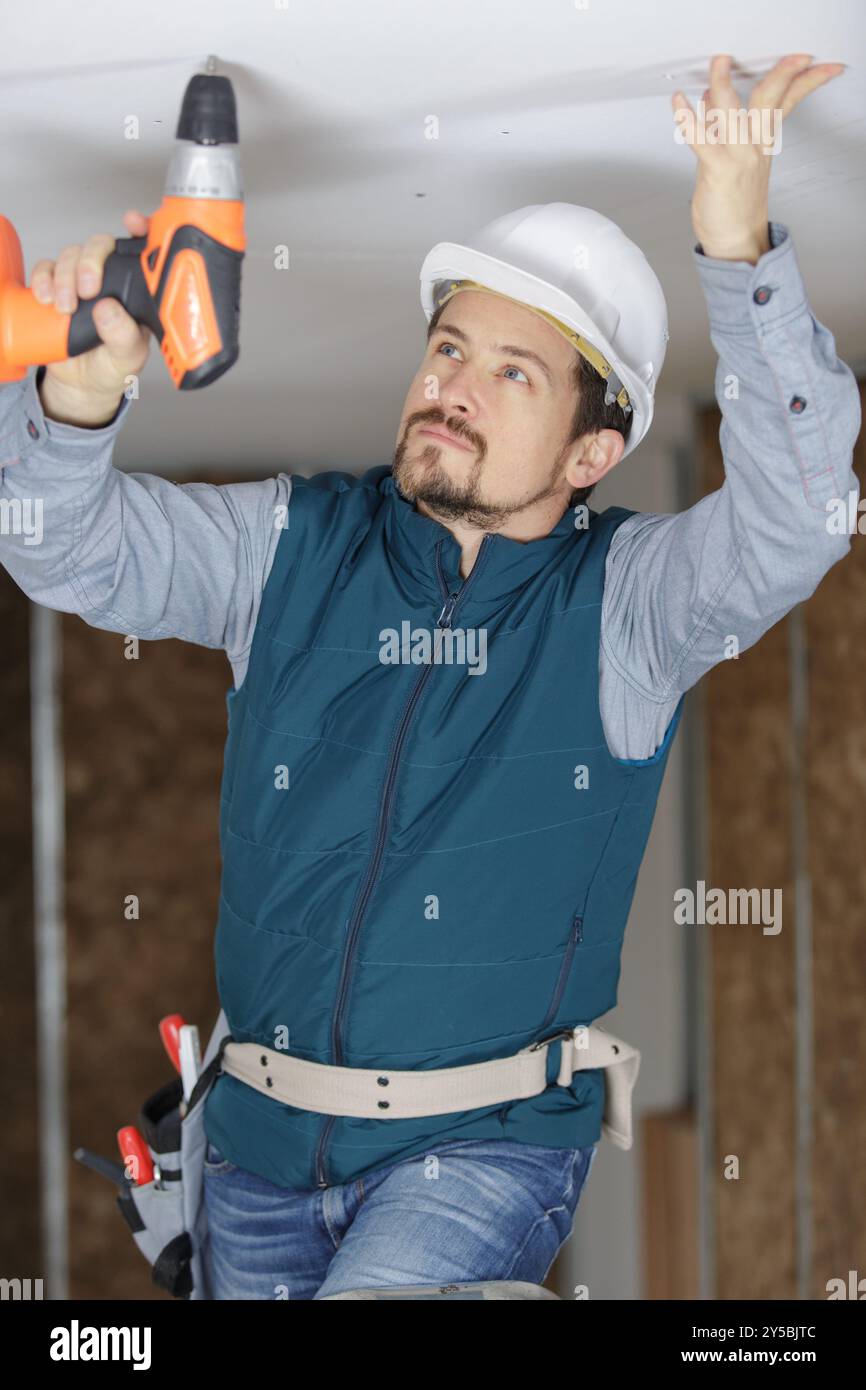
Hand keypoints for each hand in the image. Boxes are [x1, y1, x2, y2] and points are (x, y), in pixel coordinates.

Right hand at [31, 209, 152, 416]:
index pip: (141, 251)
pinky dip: (43, 279)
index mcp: (135, 290)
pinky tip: (46, 298)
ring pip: (71, 255)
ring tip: (65, 307)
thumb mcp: (128, 357)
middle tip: (87, 289)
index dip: (139, 229)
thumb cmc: (113, 366)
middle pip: (99, 246)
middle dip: (90, 261)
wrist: (82, 385)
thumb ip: (124, 335)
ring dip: (64, 276)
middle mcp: (110, 278)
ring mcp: (81, 280)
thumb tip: (108, 309)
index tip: (132, 222)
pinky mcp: (56, 287)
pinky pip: (45, 269)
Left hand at [672, 54, 845, 262]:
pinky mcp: (717, 170)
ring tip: (719, 63)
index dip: (805, 80)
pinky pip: (701, 139)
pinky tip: (679, 103)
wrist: (735, 242)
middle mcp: (754, 146)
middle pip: (770, 99)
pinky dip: (687, 118)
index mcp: (763, 142)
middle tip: (789, 55)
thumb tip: (709, 97)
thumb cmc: (734, 204)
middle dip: (782, 72)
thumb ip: (722, 126)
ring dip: (723, 83)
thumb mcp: (735, 158)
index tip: (813, 61)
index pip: (788, 103)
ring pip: (733, 111)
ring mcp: (737, 157)